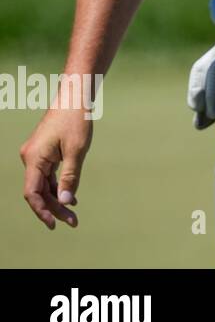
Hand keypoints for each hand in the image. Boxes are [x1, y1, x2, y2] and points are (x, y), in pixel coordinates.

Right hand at [19, 107, 92, 229]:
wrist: (75, 97)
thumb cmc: (76, 121)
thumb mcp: (77, 151)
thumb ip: (70, 177)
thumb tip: (64, 201)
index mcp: (33, 159)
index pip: (32, 193)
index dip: (42, 210)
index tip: (54, 224)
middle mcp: (30, 158)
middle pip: (38, 191)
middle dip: (53, 207)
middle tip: (72, 222)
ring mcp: (36, 155)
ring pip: (43, 184)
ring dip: (56, 199)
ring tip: (72, 214)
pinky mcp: (44, 152)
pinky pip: (47, 175)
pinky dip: (57, 186)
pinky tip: (69, 197)